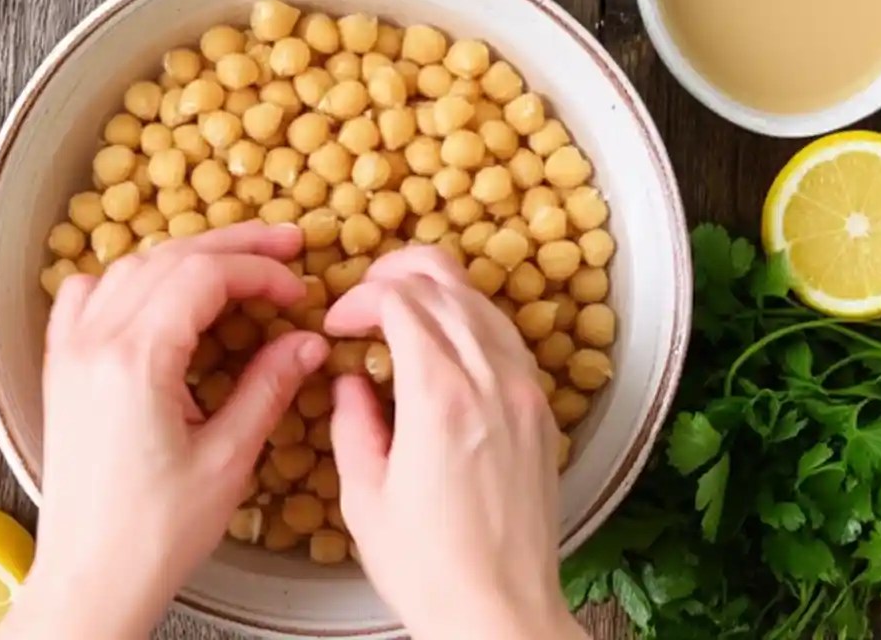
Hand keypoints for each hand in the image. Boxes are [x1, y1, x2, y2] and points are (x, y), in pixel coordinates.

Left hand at [0, 222, 328, 638]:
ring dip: (185, 258)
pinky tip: (153, 292)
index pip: (204, 275)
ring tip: (233, 265)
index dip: (260, 272)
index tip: (297, 291)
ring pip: (129, 269)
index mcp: (136, 359)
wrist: (91, 577)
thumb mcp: (229, 458)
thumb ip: (268, 387)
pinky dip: (126, 280)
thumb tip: (305, 343)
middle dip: (233, 246)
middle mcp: (94, 343)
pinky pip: (85, 298)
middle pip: (168, 258)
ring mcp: (70, 354)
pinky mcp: (61, 372)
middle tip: (284, 244)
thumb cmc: (154, 534)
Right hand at [326, 247, 585, 639]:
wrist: (501, 613)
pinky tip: (450, 340)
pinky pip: (510, 340)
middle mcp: (491, 381)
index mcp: (440, 396)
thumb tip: (350, 382)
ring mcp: (525, 394)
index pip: (400, 301)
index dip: (360, 298)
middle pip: (447, 284)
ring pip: (484, 303)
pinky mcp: (542, 414)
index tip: (338, 323)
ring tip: (403, 305)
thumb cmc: (428, 568)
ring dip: (439, 290)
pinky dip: (474, 321)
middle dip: (397, 274)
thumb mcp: (363, 496)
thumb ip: (353, 423)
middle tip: (364, 294)